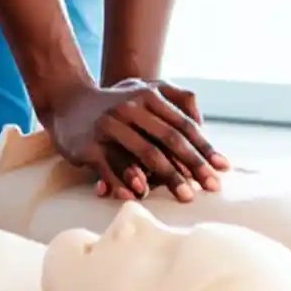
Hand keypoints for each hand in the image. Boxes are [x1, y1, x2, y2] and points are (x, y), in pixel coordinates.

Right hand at [40, 78, 228, 202]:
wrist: (68, 101)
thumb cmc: (115, 105)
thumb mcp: (144, 95)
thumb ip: (175, 105)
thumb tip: (203, 128)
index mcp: (148, 97)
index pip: (183, 125)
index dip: (204, 147)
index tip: (222, 168)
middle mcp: (130, 108)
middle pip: (169, 139)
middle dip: (193, 165)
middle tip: (211, 187)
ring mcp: (109, 126)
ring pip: (144, 153)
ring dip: (167, 176)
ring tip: (184, 194)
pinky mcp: (89, 145)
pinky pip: (112, 167)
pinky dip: (128, 181)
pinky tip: (140, 194)